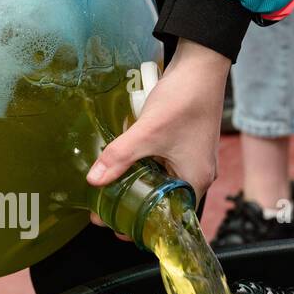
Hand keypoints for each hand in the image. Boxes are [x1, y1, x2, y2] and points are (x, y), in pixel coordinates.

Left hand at [86, 39, 228, 236]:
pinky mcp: (184, 143)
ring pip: (161, 183)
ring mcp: (191, 158)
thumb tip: (93, 181)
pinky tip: (124, 165)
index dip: (144, 227)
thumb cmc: (184, 99)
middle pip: (163, 202)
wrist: (201, 63)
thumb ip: (119, 157)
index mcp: (195, 181)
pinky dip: (144, 168)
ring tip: (109, 192)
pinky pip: (162, 165)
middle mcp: (197, 174)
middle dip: (134, 208)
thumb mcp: (146, 132)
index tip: (118, 229)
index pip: (170, 218)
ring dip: (137, 187)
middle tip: (105, 211)